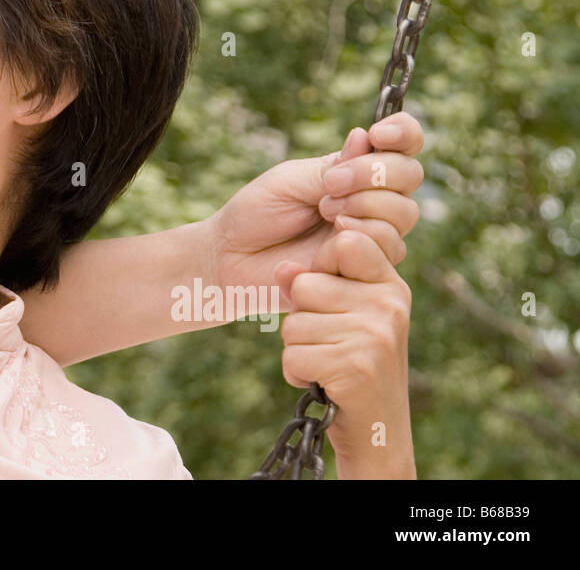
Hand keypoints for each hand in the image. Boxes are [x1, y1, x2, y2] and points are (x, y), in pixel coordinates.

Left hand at [205, 112, 424, 305]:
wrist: (233, 257)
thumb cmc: (257, 212)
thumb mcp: (291, 180)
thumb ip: (334, 167)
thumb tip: (365, 136)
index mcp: (356, 169)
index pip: (401, 143)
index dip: (402, 132)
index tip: (378, 133)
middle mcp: (373, 198)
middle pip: (410, 175)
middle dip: (374, 174)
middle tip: (330, 186)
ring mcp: (373, 232)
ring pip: (403, 213)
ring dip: (364, 207)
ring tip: (324, 213)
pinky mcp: (368, 266)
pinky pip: (389, 249)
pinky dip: (360, 237)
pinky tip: (331, 241)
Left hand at [278, 223, 415, 475]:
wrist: (378, 432)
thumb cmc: (353, 364)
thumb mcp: (344, 315)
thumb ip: (313, 282)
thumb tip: (284, 268)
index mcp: (390, 286)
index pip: (345, 242)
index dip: (321, 264)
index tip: (328, 291)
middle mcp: (389, 305)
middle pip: (305, 286)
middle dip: (303, 317)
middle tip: (330, 343)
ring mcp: (374, 335)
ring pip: (293, 323)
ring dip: (298, 347)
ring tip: (328, 363)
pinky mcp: (354, 366)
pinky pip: (292, 355)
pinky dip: (296, 373)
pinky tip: (323, 382)